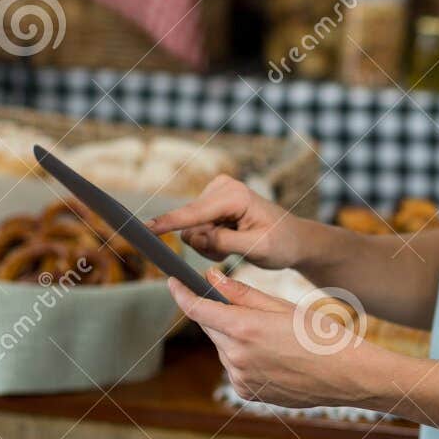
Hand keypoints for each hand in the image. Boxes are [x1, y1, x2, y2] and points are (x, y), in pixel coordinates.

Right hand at [149, 176, 317, 271]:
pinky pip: (195, 231)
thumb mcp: (258, 247)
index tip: (144, 228)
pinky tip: (231, 241)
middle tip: (231, 251)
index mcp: (235, 195)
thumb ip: (224, 241)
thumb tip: (194, 236)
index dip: (168, 223)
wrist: (293, 239)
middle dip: (206, 244)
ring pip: (191, 231)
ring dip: (209, 246)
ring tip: (235, 246)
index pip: (194, 213)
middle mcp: (222, 188)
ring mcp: (215, 195)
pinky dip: (211, 243)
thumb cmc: (281, 243)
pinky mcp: (211, 205)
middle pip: (190, 224)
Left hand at [165, 266, 376, 409]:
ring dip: (236, 338)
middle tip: (250, 310)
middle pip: (212, 327)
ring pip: (224, 348)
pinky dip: (245, 359)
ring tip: (274, 339)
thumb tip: (211, 278)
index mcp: (244, 329)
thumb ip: (241, 293)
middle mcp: (235, 356)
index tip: (172, 281)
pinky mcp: (246, 393)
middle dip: (221, 315)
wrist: (346, 375)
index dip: (180, 293)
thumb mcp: (281, 306)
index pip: (198, 308)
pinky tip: (274, 358)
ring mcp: (239, 378)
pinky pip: (235, 368)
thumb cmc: (319, 335)